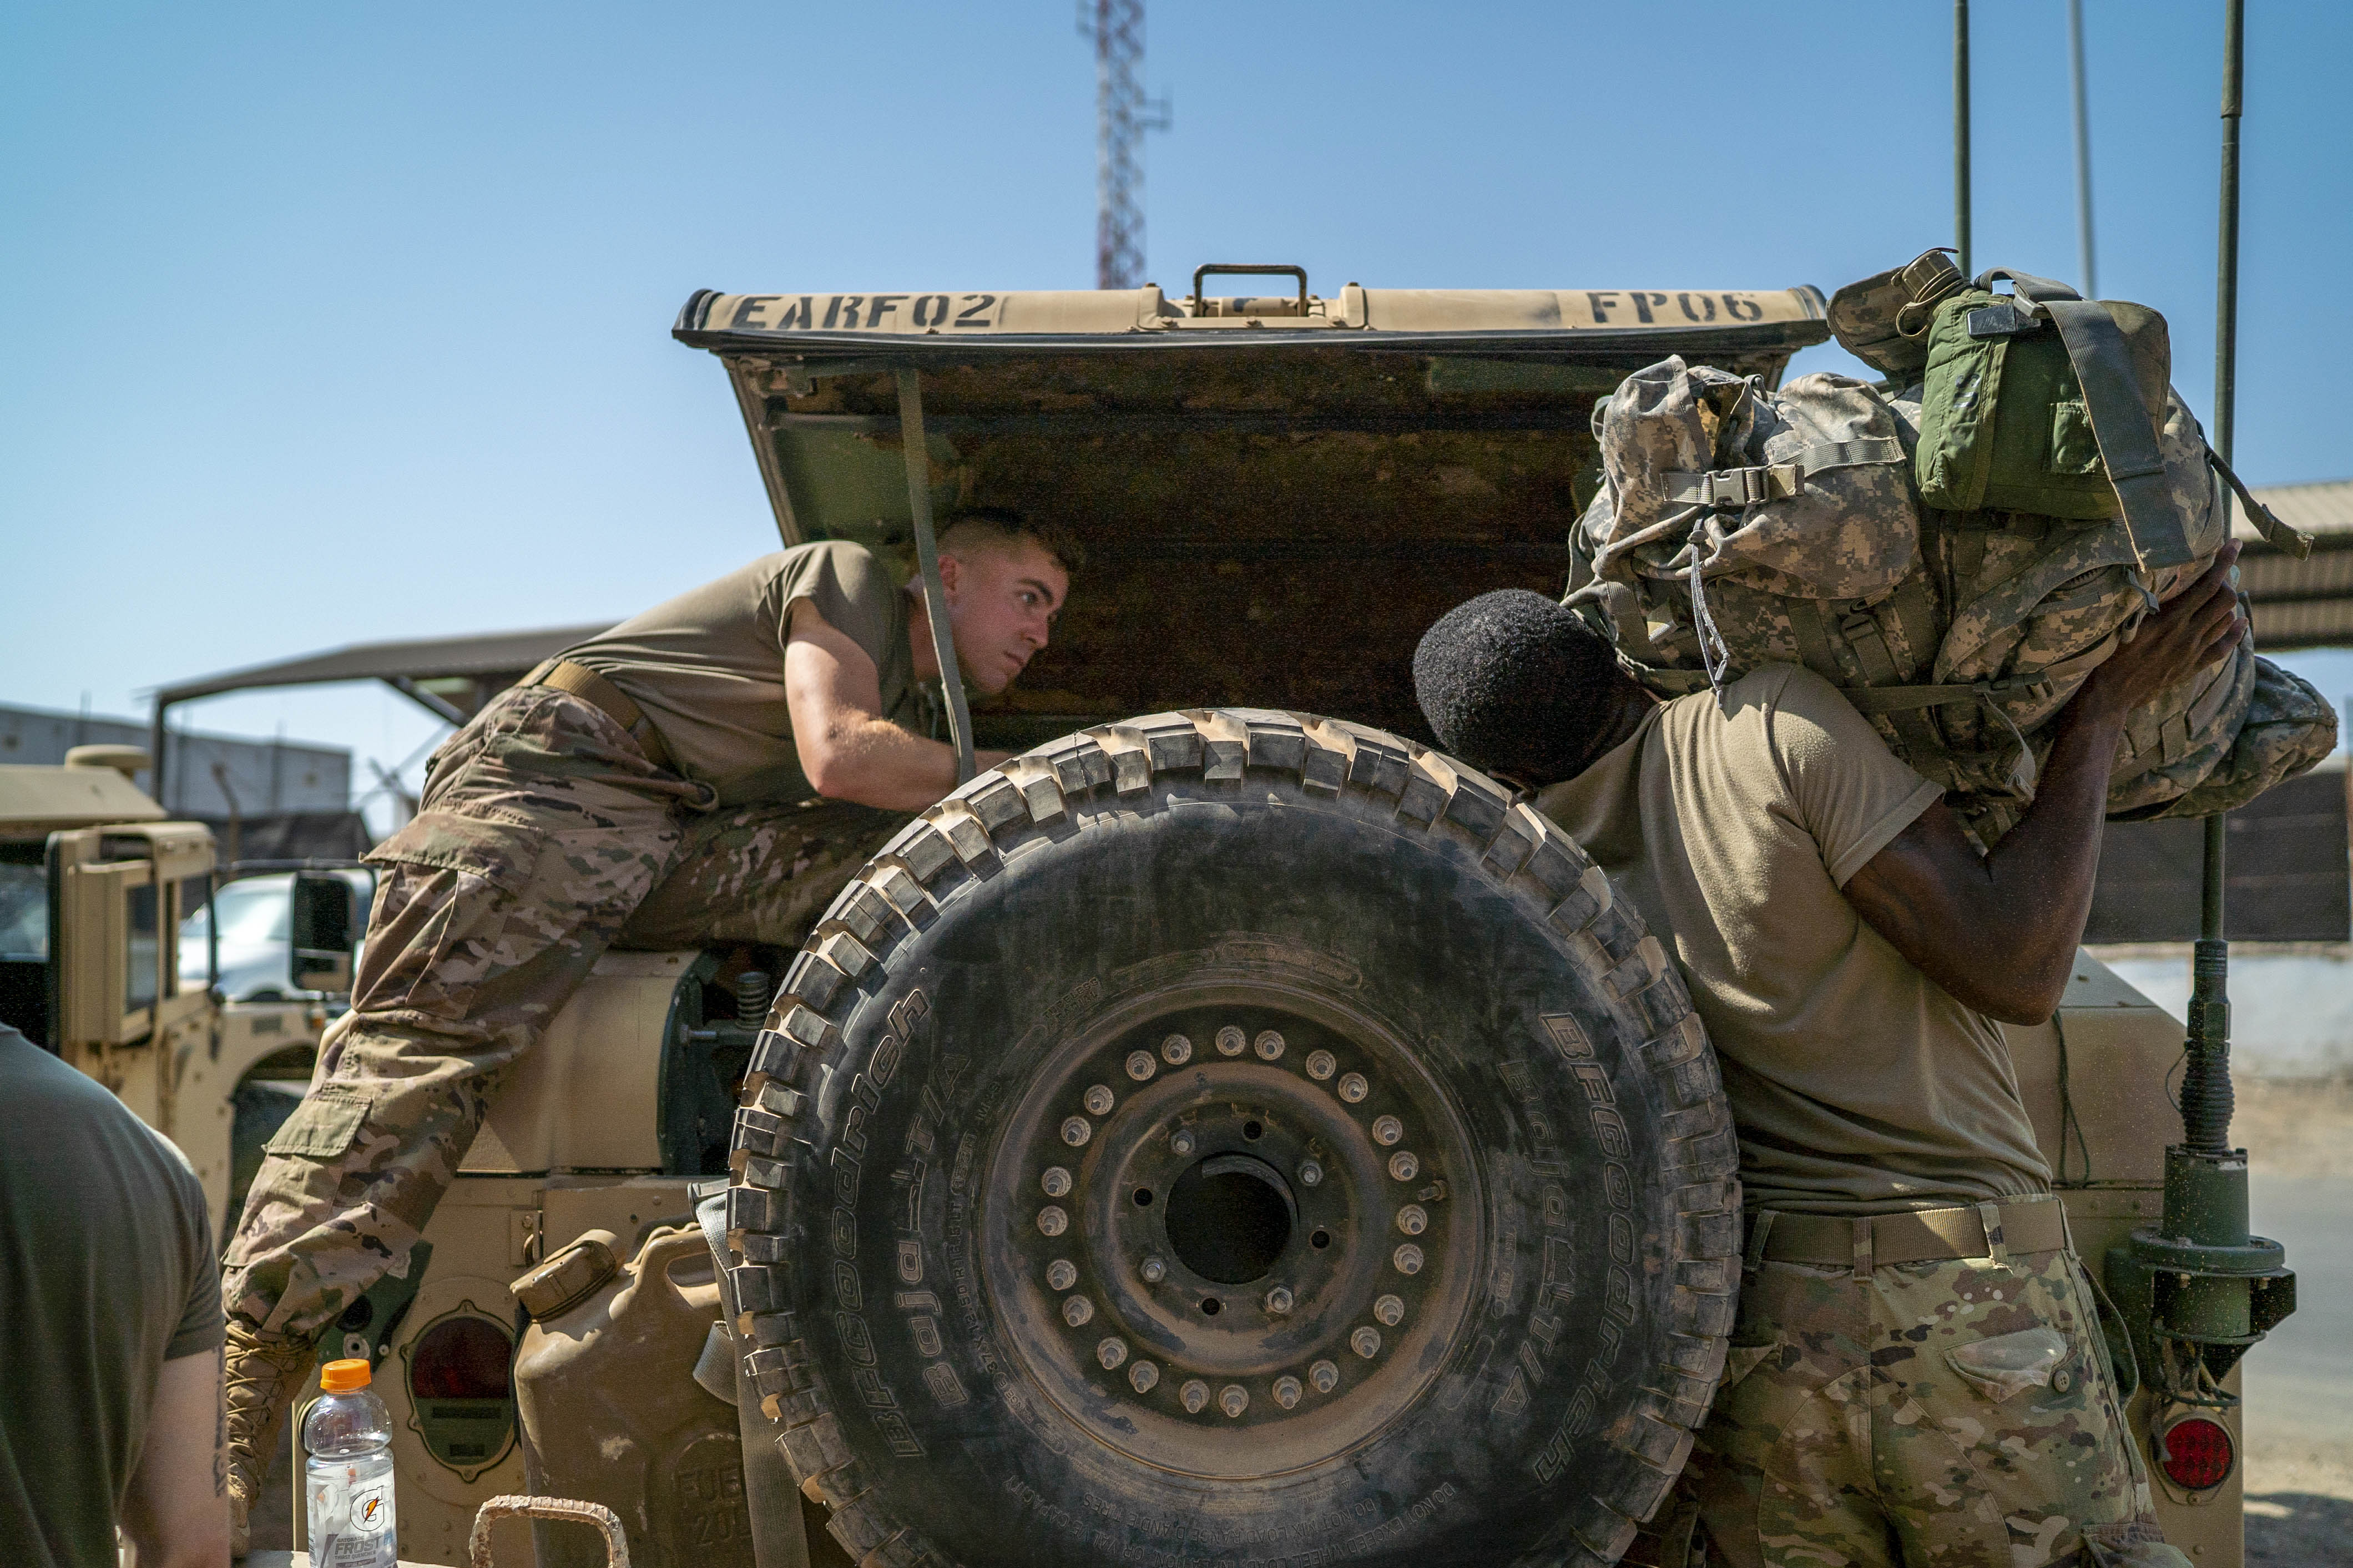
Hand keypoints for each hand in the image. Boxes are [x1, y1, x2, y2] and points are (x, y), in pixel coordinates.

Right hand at [2076, 543, 2244, 720]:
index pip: (2208, 585)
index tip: (2234, 545)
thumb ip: (2148, 601)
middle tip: (2217, 573)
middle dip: (2227, 580)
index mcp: (2170, 620)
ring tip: (2218, 593)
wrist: (2111, 695)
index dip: (2224, 562)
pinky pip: (2224, 647)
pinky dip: (2235, 632)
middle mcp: (2187, 635)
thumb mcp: (2125, 622)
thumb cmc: (2109, 655)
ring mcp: (2193, 652)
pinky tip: (2239, 622)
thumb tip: (2165, 576)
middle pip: (2225, 599)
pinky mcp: (2192, 667)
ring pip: (2227, 620)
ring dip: (2227, 603)